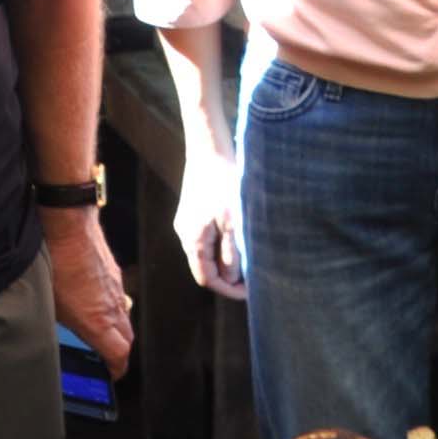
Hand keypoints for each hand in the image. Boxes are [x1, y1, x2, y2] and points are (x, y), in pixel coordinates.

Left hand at [48, 209, 134, 369]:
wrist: (69, 225)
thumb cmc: (57, 263)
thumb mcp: (48, 304)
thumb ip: (54, 325)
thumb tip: (45, 335)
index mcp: (98, 321)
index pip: (120, 354)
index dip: (118, 369)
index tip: (112, 375)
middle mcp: (113, 307)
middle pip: (128, 338)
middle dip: (120, 351)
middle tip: (107, 357)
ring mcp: (116, 288)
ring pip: (124, 316)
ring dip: (117, 328)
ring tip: (101, 331)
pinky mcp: (113, 271)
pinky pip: (119, 296)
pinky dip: (112, 306)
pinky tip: (95, 300)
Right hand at [172, 137, 247, 300]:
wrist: (208, 146)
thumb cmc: (224, 181)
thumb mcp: (234, 219)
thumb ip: (232, 252)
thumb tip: (232, 278)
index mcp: (192, 239)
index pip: (206, 278)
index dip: (228, 289)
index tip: (250, 292)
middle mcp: (185, 233)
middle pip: (205, 266)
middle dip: (228, 275)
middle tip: (253, 278)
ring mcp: (187, 220)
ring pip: (206, 251)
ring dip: (226, 259)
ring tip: (250, 259)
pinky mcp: (193, 209)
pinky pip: (206, 236)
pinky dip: (222, 244)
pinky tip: (239, 238)